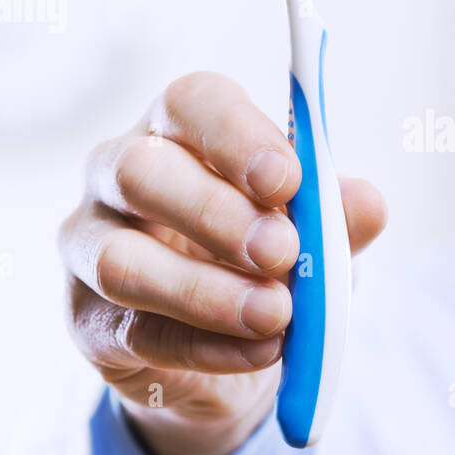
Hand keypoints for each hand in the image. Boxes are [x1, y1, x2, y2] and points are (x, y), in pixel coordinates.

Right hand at [59, 71, 386, 454]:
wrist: (226, 351)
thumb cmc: (266, 262)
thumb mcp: (314, 237)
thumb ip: (335, 219)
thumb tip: (367, 204)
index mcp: (178, 131)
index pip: (191, 103)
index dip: (236, 136)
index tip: (288, 181)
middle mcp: (117, 174)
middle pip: (139, 171)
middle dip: (217, 213)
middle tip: (283, 252)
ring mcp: (88, 247)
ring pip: (122, 260)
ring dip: (207, 291)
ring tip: (276, 314)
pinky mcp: (86, 320)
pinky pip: (136, 332)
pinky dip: (206, 346)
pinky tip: (260, 351)